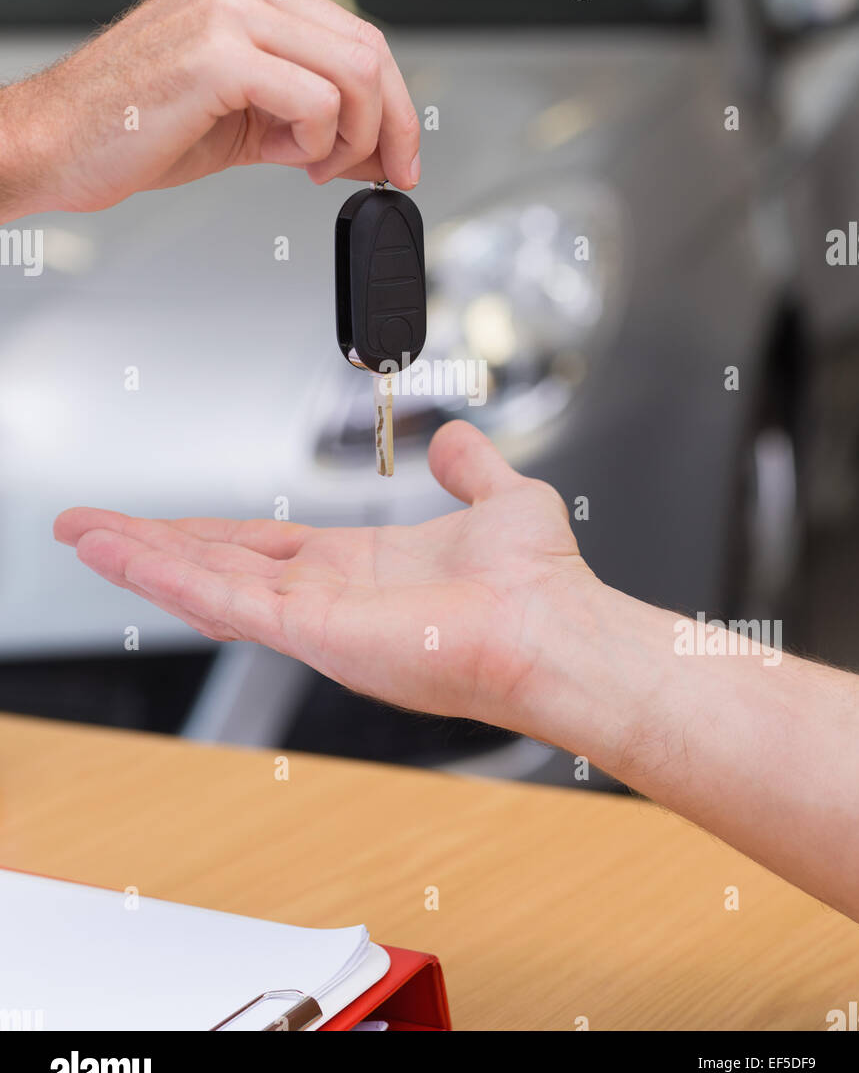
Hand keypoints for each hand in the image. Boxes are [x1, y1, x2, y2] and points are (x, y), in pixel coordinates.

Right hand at [0, 0, 419, 219]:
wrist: (54, 143)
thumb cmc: (133, 128)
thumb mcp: (243, 117)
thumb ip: (310, 120)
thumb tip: (379, 148)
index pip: (356, 32)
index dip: (394, 102)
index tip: (400, 154)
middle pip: (368, 47)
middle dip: (393, 123)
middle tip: (381, 172)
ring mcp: (228, 11)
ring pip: (354, 71)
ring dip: (354, 136)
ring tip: (316, 165)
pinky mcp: (217, 55)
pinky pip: (315, 100)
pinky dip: (319, 142)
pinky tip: (288, 157)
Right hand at [54, 422, 595, 730]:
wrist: (559, 628)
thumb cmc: (541, 585)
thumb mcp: (500, 499)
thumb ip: (470, 468)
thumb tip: (455, 440)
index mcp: (359, 568)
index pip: (262, 547)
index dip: (206, 532)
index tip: (160, 523)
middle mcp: (329, 597)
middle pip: (219, 564)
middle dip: (150, 547)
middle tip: (90, 530)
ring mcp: (316, 619)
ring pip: (208, 583)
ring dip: (142, 559)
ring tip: (86, 537)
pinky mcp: (316, 632)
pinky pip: (229, 600)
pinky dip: (171, 577)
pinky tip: (128, 556)